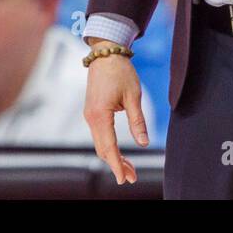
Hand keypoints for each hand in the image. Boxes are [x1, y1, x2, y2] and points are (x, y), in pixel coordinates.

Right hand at [83, 43, 149, 183]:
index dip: (117, 165)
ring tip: (128, 168)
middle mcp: (91, 118)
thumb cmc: (120, 72)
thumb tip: (143, 143)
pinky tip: (118, 152)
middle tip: (131, 177)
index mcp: (100, 115)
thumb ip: (137, 121)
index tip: (125, 179)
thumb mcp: (133, 96)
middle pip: (102, 149)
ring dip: (112, 157)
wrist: (105, 53)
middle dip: (116, 165)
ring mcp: (90, 115)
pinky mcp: (92, 112)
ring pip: (100, 143)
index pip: (109, 147)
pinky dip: (108, 146)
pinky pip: (99, 135)